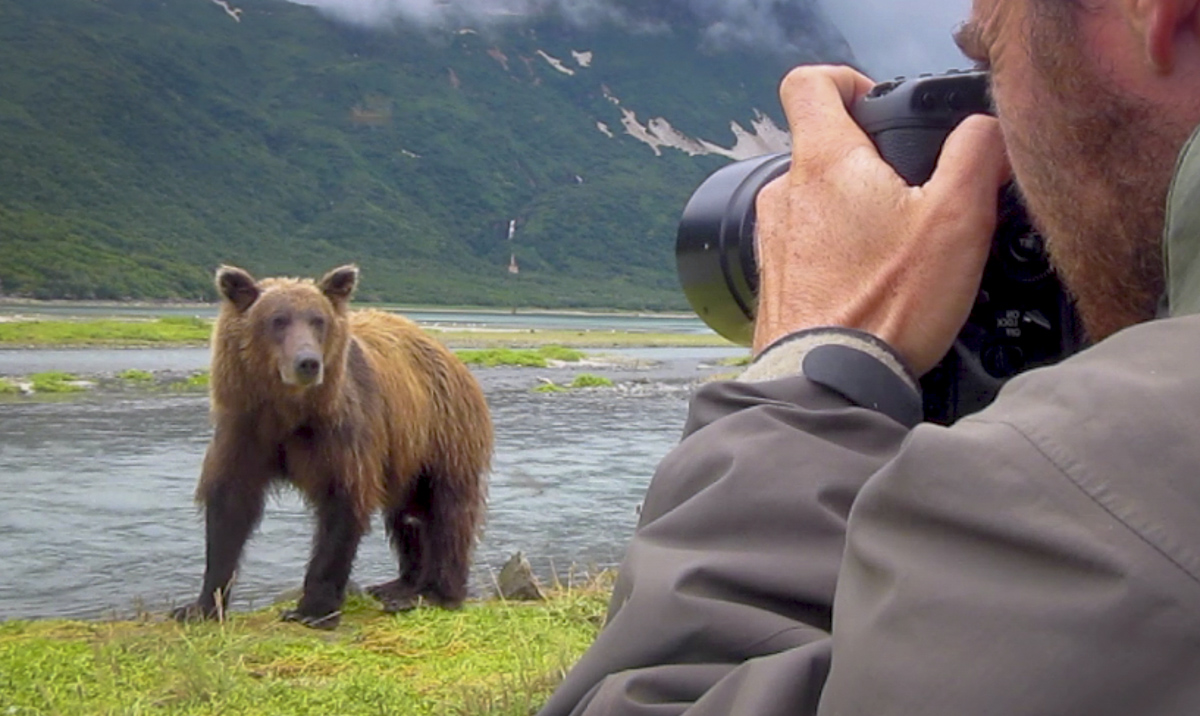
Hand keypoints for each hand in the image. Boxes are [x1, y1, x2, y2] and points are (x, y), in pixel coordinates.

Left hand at [753, 65, 1010, 375]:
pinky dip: (837, 254)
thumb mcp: (958, 219)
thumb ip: (977, 154)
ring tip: (896, 251)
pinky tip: (870, 286)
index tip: (878, 105)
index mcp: (824, 160)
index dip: (848, 81)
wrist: (828, 381)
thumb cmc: (887, 306)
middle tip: (914, 197)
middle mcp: (785, 192)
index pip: (810, 83)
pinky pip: (808, 247)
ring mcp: (773, 238)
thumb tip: (986, 128)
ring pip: (817, 202)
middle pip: (823, 148)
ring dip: (855, 214)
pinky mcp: (774, 280)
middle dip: (870, 163)